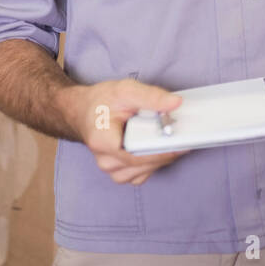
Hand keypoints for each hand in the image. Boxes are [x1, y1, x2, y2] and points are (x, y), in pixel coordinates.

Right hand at [63, 78, 189, 184]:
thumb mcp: (124, 90)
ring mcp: (111, 170)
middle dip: (165, 149)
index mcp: (103, 142)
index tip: (181, 140)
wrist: (83, 111)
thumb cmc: (100, 102)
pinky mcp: (119, 173)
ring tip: (164, 138)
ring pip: (145, 171)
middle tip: (178, 134)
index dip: (162, 148)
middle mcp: (106, 161)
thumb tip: (175, 104)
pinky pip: (142, 174)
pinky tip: (154, 147)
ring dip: (160, 157)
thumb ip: (151, 96)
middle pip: (145, 163)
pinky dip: (152, 162)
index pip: (139, 154)